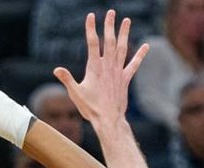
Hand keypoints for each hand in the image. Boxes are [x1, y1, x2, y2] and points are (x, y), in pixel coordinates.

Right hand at [52, 10, 148, 131]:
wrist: (108, 119)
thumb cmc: (90, 108)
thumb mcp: (75, 93)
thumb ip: (67, 79)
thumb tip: (56, 69)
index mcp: (94, 67)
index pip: (92, 43)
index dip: (91, 29)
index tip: (91, 16)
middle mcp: (107, 66)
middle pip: (109, 41)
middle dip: (109, 26)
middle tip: (111, 12)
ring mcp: (118, 72)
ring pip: (122, 48)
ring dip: (124, 34)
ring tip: (127, 20)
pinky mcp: (125, 79)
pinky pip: (134, 64)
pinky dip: (140, 55)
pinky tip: (146, 45)